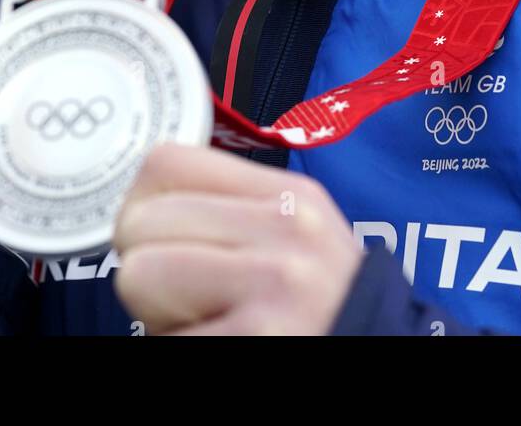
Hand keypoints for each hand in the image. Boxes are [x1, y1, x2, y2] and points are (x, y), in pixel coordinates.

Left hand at [112, 142, 365, 335]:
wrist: (381, 357)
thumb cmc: (322, 315)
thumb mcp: (295, 243)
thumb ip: (232, 213)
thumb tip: (142, 209)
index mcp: (289, 196)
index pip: (164, 162)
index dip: (143, 210)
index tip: (161, 246)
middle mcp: (287, 229)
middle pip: (140, 221)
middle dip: (146, 269)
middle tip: (192, 301)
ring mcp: (275, 284)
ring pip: (139, 274)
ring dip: (156, 313)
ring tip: (208, 323)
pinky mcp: (259, 337)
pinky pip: (165, 336)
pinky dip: (176, 346)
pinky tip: (223, 345)